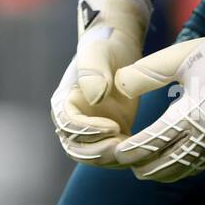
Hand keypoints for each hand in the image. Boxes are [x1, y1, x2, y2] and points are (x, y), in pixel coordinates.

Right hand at [50, 0, 152, 168]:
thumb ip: (93, 72)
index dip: (88, 131)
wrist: (121, 49)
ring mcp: (90, 130)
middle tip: (125, 145)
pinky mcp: (108, 136)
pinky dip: (123, 158)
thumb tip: (94, 97)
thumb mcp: (99, 52)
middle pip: (76, 148)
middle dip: (99, 151)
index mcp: (64, 101)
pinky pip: (111, 156)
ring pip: (93, 157)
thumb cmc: (107, 46)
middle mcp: (72, 120)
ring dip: (111, 158)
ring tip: (134, 148)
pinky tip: (141, 149)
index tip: (114, 126)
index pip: (68, 125)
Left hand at [111, 0, 204, 181]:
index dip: (134, 150)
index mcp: (192, 111)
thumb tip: (119, 85)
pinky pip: (204, 164)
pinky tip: (172, 168)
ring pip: (187, 167)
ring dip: (163, 172)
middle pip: (169, 161)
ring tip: (144, 171)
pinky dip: (184, 170)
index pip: (155, 140)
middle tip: (125, 165)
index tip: (117, 152)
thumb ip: (146, 73)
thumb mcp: (177, 59)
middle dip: (144, 166)